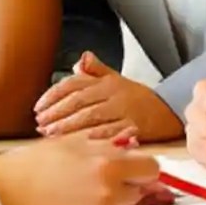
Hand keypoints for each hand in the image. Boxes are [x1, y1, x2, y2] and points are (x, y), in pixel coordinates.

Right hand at [0, 134, 160, 204]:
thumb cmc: (26, 170)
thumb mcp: (67, 144)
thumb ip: (103, 146)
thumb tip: (128, 146)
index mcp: (107, 165)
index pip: (150, 168)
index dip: (141, 168)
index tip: (133, 170)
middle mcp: (109, 195)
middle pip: (135, 192)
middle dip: (120, 186)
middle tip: (91, 183)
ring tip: (74, 200)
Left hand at [34, 52, 183, 141]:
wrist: (167, 110)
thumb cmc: (137, 98)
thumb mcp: (116, 79)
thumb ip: (95, 71)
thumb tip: (79, 60)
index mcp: (106, 81)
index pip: (74, 84)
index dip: (53, 95)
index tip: (38, 108)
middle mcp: (113, 93)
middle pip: (79, 101)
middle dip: (56, 114)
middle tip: (40, 125)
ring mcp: (124, 110)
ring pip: (91, 117)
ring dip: (68, 127)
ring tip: (51, 135)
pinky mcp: (134, 126)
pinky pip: (111, 132)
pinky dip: (94, 137)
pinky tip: (79, 144)